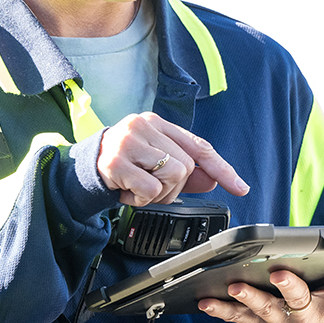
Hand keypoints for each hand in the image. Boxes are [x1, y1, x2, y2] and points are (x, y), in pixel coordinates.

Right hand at [97, 112, 249, 205]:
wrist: (82, 167)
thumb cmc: (125, 163)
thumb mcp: (155, 163)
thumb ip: (185, 171)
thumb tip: (213, 179)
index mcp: (158, 123)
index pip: (199, 146)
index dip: (221, 168)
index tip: (241, 188)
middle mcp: (144, 126)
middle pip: (185, 166)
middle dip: (173, 187)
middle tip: (150, 188)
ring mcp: (129, 142)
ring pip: (171, 176)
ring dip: (157, 194)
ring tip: (138, 188)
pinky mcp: (115, 162)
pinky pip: (149, 190)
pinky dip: (141, 199)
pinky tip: (126, 192)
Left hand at [197, 258, 323, 322]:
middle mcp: (303, 316)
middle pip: (298, 299)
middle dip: (289, 286)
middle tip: (279, 274)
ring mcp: (277, 321)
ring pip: (263, 307)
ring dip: (248, 297)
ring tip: (235, 287)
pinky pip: (237, 316)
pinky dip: (221, 309)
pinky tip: (207, 300)